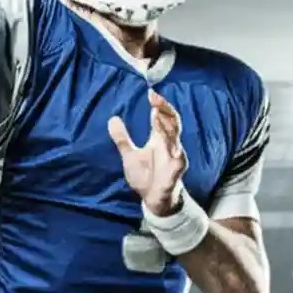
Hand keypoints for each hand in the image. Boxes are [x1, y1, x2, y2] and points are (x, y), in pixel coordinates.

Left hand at [108, 89, 187, 216]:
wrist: (152, 199)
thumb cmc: (145, 176)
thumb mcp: (129, 155)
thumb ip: (122, 138)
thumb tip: (112, 119)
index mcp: (159, 139)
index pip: (162, 117)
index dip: (159, 105)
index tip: (150, 93)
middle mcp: (169, 145)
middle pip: (172, 122)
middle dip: (166, 110)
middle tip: (155, 99)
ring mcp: (175, 157)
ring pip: (176, 138)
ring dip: (168, 126)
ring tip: (158, 115)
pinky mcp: (176, 171)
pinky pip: (180, 161)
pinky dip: (177, 153)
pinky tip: (175, 147)